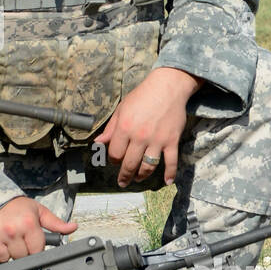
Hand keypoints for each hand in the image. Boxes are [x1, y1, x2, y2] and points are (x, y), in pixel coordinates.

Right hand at [0, 196, 75, 262]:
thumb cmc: (15, 205)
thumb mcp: (37, 210)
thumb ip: (55, 222)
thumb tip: (73, 228)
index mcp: (28, 223)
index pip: (37, 251)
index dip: (34, 248)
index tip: (30, 241)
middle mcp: (11, 230)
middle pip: (21, 257)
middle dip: (20, 250)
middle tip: (16, 237)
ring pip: (5, 259)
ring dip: (6, 252)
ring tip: (5, 238)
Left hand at [95, 67, 202, 187]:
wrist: (167, 87)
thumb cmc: (142, 96)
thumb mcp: (121, 109)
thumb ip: (110, 129)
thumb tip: (98, 143)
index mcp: (125, 128)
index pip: (115, 153)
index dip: (113, 159)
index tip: (115, 160)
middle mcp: (140, 136)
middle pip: (129, 164)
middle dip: (124, 175)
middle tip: (123, 182)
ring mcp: (157, 140)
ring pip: (148, 166)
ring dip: (142, 176)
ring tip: (138, 179)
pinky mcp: (172, 140)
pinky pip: (171, 161)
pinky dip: (170, 173)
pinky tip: (167, 181)